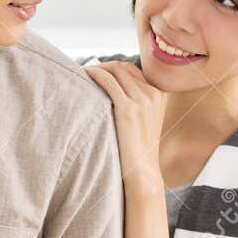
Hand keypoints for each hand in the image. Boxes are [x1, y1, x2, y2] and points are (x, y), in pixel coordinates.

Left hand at [86, 61, 166, 196]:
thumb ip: (137, 105)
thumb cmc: (137, 151)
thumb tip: (112, 93)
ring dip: (95, 68)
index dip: (110, 68)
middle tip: (83, 72)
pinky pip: (107, 81)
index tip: (94, 72)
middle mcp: (152, 94)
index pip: (130, 70)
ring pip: (114, 70)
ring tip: (79, 74)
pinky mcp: (128, 109)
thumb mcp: (144, 123)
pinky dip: (94, 74)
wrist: (143, 172)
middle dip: (101, 66)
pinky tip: (82, 76)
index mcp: (158, 94)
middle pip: (122, 67)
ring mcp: (142, 100)